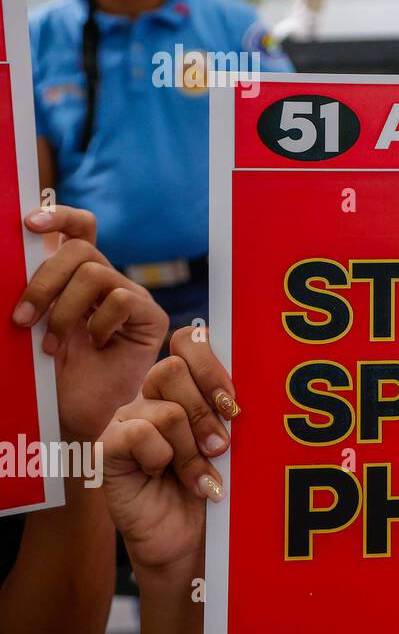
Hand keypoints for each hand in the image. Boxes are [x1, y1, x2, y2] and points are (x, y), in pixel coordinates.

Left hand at [11, 207, 168, 442]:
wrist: (73, 417)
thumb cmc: (46, 376)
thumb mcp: (28, 326)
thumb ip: (27, 292)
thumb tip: (10, 256)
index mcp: (75, 277)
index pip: (77, 228)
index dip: (57, 216)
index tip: (27, 224)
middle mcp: (105, 280)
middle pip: (79, 249)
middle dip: (43, 280)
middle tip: (21, 318)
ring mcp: (130, 297)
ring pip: (95, 272)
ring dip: (63, 310)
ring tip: (52, 345)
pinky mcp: (150, 318)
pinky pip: (121, 299)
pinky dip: (98, 324)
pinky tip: (95, 346)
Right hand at [101, 326, 237, 578]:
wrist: (193, 540)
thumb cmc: (218, 487)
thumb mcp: (234, 441)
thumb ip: (231, 408)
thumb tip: (240, 389)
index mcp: (185, 386)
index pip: (188, 342)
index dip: (212, 367)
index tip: (233, 406)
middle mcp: (152, 397)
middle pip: (172, 369)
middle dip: (205, 411)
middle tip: (221, 446)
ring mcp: (127, 421)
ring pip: (165, 408)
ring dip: (192, 447)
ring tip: (203, 475)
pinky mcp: (109, 450)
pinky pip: (137, 434)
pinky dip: (163, 458)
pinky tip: (171, 479)